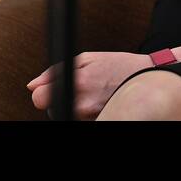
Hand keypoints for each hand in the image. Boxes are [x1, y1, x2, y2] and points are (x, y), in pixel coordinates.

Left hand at [27, 52, 154, 120]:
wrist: (148, 78)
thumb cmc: (118, 65)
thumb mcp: (86, 58)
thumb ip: (54, 71)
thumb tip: (32, 85)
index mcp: (76, 82)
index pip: (39, 99)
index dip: (44, 92)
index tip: (51, 89)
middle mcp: (82, 104)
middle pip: (52, 110)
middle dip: (60, 99)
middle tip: (79, 88)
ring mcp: (90, 116)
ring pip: (66, 115)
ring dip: (74, 105)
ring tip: (91, 93)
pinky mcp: (99, 122)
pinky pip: (80, 119)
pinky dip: (84, 112)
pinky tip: (96, 102)